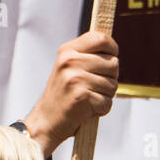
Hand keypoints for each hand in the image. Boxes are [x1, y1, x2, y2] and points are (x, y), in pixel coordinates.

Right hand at [22, 32, 118, 157]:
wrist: (46, 121)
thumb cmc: (63, 94)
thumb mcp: (69, 66)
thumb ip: (88, 55)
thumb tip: (113, 48)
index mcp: (67, 50)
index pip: (101, 38)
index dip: (112, 48)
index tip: (111, 57)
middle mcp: (70, 61)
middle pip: (113, 64)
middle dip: (110, 78)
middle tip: (93, 87)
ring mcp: (75, 79)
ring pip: (113, 85)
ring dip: (105, 96)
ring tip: (88, 98)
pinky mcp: (81, 97)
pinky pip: (107, 102)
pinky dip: (101, 109)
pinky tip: (86, 110)